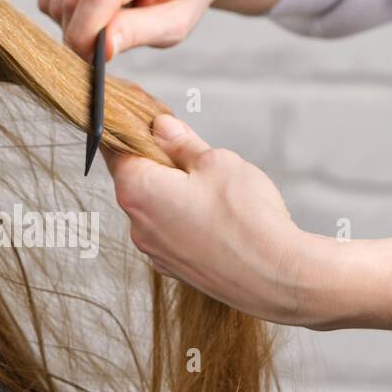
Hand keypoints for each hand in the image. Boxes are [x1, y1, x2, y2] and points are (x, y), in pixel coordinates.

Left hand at [103, 114, 334, 328]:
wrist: (276, 279)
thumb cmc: (246, 218)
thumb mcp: (216, 162)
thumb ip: (183, 144)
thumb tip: (162, 127)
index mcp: (138, 190)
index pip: (116, 147)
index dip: (130, 126)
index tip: (146, 113)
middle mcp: (137, 225)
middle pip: (136, 178)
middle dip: (158, 159)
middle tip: (190, 146)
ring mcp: (155, 251)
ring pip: (155, 207)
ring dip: (174, 191)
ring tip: (214, 186)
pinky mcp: (176, 269)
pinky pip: (172, 232)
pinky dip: (185, 218)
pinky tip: (216, 215)